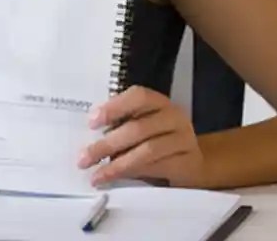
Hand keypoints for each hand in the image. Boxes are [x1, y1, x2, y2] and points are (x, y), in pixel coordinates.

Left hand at [78, 86, 205, 187]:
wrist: (193, 163)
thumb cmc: (157, 141)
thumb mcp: (141, 127)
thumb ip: (120, 126)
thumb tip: (88, 138)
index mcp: (159, 102)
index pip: (138, 96)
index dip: (114, 107)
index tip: (92, 123)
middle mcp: (174, 117)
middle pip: (138, 128)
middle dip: (108, 144)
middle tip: (84, 159)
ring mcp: (184, 140)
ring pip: (147, 151)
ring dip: (117, 164)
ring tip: (96, 175)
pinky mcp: (188, 163)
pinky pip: (158, 168)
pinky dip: (134, 174)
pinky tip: (117, 179)